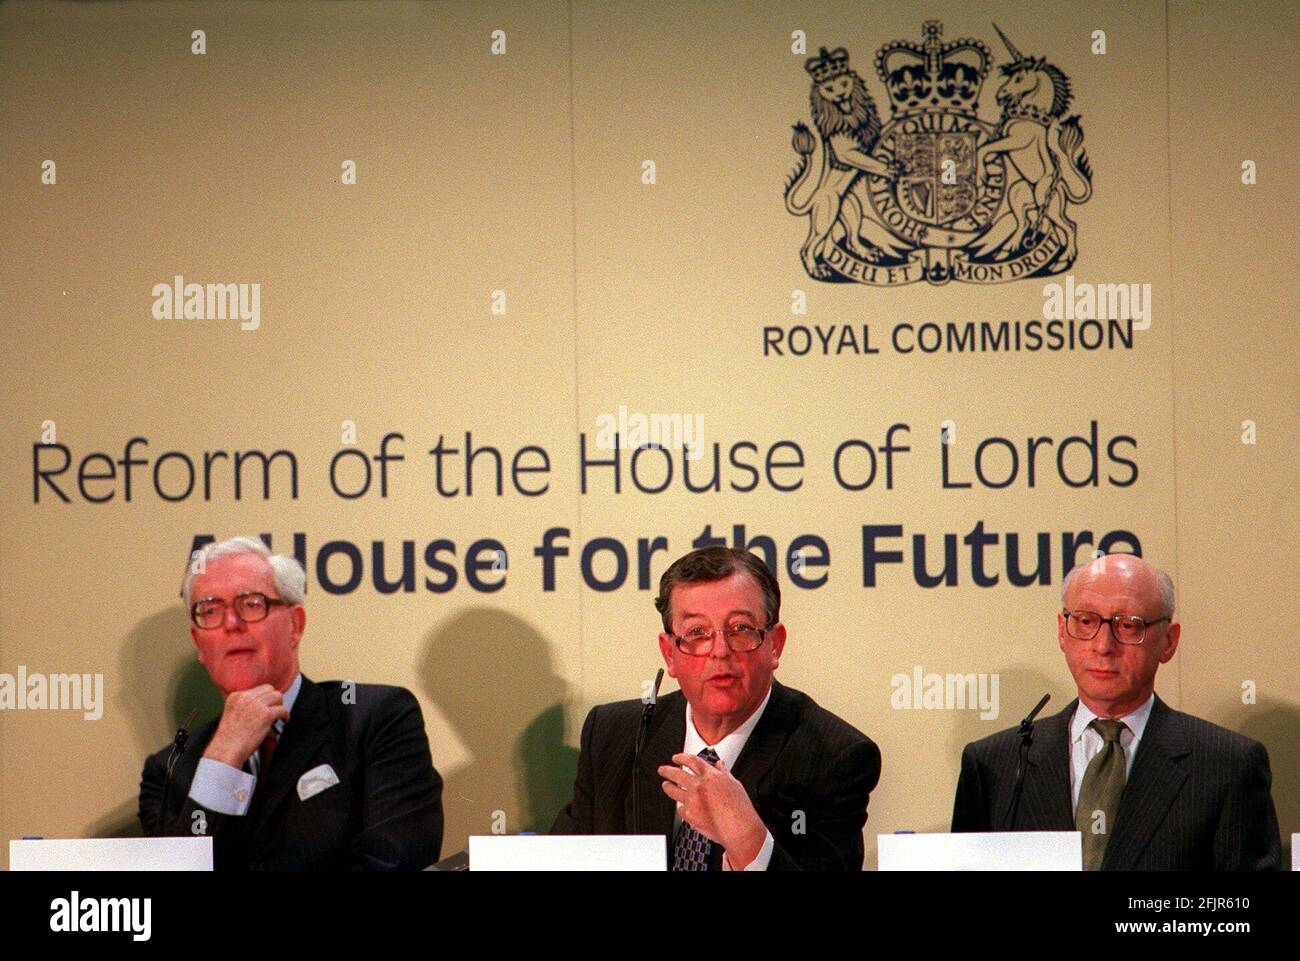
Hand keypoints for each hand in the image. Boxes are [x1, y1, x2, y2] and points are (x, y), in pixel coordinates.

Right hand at [202, 684, 288, 768]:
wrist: (227, 751)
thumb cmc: (230, 738)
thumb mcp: (233, 714)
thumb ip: (245, 706)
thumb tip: (264, 703)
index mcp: (236, 696)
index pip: (259, 688)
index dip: (266, 698)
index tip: (268, 706)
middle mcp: (246, 697)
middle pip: (270, 690)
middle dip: (274, 700)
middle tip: (275, 710)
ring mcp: (256, 705)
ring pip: (278, 697)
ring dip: (280, 706)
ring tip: (279, 716)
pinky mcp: (266, 714)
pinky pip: (283, 710)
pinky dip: (285, 716)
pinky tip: (283, 721)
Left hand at [659, 753, 767, 868]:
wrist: (739, 829)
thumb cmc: (740, 808)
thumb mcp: (734, 784)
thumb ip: (724, 772)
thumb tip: (720, 764)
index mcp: (711, 776)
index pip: (691, 760)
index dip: (681, 757)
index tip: (676, 758)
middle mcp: (699, 786)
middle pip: (676, 773)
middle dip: (667, 770)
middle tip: (662, 770)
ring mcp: (693, 801)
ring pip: (673, 790)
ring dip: (668, 787)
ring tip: (666, 785)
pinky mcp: (690, 815)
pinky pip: (680, 809)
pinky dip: (682, 807)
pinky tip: (682, 807)